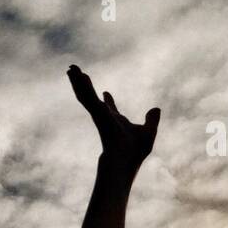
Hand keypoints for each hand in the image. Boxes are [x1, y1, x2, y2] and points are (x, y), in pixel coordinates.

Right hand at [67, 65, 159, 182]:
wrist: (124, 159)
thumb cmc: (135, 151)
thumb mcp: (148, 132)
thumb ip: (151, 120)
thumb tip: (157, 109)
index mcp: (116, 121)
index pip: (110, 109)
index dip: (108, 101)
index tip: (106, 93)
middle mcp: (104, 117)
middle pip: (92, 98)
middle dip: (85, 87)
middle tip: (78, 75)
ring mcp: (98, 114)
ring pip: (84, 94)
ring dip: (77, 81)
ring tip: (70, 68)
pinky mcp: (95, 112)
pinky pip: (86, 95)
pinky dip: (81, 84)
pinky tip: (77, 74)